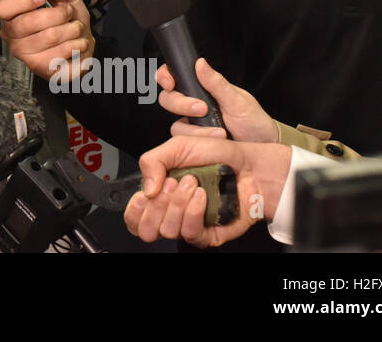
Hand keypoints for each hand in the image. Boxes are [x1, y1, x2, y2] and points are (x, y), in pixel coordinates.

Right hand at [0, 0, 92, 80]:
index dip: (22, 2)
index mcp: (11, 15)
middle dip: (58, 14)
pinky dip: (76, 45)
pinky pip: (59, 56)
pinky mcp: (41, 70)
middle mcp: (12, 37)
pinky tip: (77, 43)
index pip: (3, 8)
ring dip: (71, 29)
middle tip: (68, 12)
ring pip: (48, 37)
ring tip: (75, 28)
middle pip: (29, 23)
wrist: (82, 42)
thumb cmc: (68, 18)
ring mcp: (25, 56)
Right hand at [123, 135, 290, 247]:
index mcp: (159, 195)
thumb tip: (147, 190)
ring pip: (167, 230)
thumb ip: (152, 161)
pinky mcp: (208, 234)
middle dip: (157, 204)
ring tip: (193, 184)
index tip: (147, 194)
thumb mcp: (178, 146)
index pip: (133, 217)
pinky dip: (193, 211)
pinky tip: (202, 195)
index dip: (135, 209)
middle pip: (146, 229)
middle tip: (173, 183)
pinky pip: (190, 233)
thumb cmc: (216, 154)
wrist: (248, 165)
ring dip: (177, 204)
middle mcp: (171, 213)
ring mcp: (189, 225)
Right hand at [158, 58, 278, 142]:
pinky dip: (200, 139)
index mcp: (202, 88)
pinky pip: (185, 140)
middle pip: (168, 99)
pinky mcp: (196, 141)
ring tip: (219, 131)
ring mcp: (193, 123)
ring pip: (176, 123)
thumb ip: (216, 83)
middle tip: (202, 108)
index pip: (175, 76)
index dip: (165, 77)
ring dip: (195, 128)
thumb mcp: (237, 100)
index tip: (170, 83)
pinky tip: (217, 138)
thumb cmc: (253, 120)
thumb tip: (200, 63)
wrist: (263, 146)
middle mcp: (194, 104)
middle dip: (181, 104)